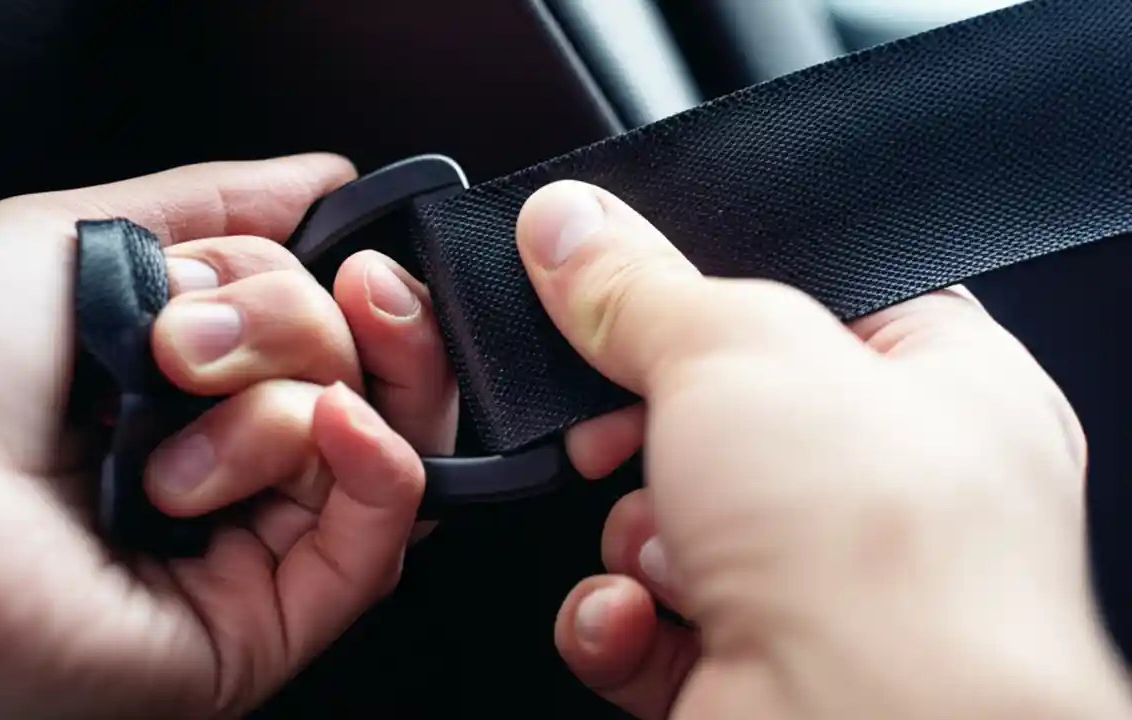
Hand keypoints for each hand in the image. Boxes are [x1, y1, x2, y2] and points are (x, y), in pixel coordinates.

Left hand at [0, 154, 455, 718]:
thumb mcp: (71, 237)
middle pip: (361, 380)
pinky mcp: (255, 627)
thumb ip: (212, 208)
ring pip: (372, 447)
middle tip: (229, 317)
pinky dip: (381, 464)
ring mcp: (239, 550)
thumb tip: (324, 182)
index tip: (350, 252)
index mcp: (181, 387)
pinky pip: (373, 543)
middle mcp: (218, 467)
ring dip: (303, 379)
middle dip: (310, 320)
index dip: (355, 286)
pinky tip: (336, 420)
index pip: (327, 330)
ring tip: (183, 384)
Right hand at [514, 181, 1131, 719]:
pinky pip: (649, 623)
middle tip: (616, 420)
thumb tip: (567, 224)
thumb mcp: (736, 349)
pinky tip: (636, 615)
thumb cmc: (882, 554)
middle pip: (723, 419)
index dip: (720, 287)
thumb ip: (639, 283)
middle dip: (646, 428)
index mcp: (939, 387)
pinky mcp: (754, 673)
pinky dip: (618, 619)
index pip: (820, 302)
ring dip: (634, 532)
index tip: (632, 284)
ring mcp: (824, 592)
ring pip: (672, 524)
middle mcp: (889, 495)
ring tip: (659, 548)